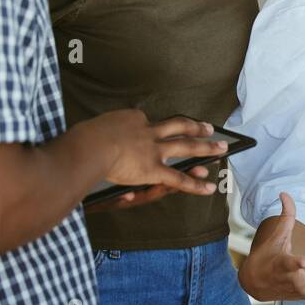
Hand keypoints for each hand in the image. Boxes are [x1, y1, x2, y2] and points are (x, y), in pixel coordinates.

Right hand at [91, 111, 227, 203]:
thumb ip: (104, 131)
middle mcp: (148, 131)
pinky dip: (195, 184)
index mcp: (132, 118)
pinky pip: (178, 178)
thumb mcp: (95, 126)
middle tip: (209, 128)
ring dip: (206, 147)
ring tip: (221, 147)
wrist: (88, 147)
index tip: (152, 129)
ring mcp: (154, 150)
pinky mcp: (154, 169)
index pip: (148, 122)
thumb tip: (103, 136)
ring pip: (186, 146)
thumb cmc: (83, 139)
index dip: (152, 127)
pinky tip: (210, 186)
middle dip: (195, 127)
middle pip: (178, 126)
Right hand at [239, 192, 304, 304]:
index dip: (297, 263)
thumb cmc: (268, 255)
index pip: (289, 263)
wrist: (253, 282)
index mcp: (282, 264)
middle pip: (304, 288)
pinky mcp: (304, 297)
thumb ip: (285, 215)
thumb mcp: (276, 235)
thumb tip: (285, 192)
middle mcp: (290, 279)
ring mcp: (297, 290)